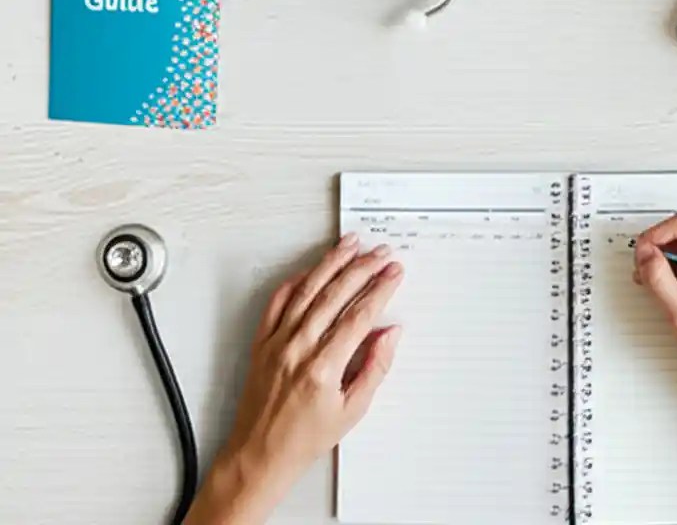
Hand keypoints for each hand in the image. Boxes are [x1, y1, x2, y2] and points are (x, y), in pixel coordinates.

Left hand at [185, 234, 403, 524]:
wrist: (259, 454)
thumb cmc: (305, 439)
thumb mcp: (353, 410)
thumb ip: (374, 367)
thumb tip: (389, 333)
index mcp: (323, 368)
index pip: (359, 316)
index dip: (380, 289)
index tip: (394, 272)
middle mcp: (298, 349)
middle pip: (335, 295)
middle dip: (362, 268)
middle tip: (380, 253)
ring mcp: (276, 343)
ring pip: (307, 291)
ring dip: (330, 264)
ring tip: (349, 245)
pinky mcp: (261, 344)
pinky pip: (277, 304)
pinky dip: (294, 283)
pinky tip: (310, 270)